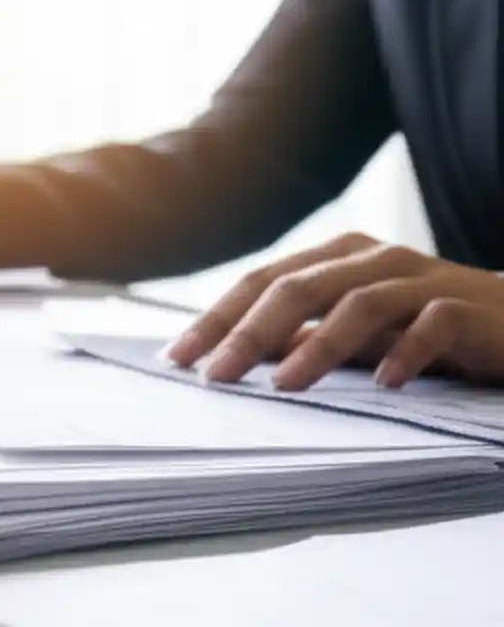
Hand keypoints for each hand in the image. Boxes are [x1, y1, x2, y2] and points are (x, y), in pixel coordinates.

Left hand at [163, 232, 503, 389]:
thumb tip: (230, 358)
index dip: (217, 318)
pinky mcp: (466, 307)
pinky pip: (431, 324)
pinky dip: (406, 352)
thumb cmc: (421, 326)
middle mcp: (373, 259)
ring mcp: (421, 279)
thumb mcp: (352, 331)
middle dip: (250, 332)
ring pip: (358, 303)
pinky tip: (385, 383)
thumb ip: (300, 336)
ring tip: (284, 385)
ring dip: (317, 345)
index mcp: (336, 258)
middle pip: (298, 287)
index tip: (178, 357)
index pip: (261, 282)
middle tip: (215, 374)